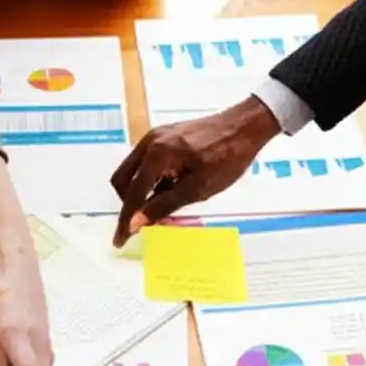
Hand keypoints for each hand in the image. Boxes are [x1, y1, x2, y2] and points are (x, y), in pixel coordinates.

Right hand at [110, 96, 279, 246]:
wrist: (245, 126)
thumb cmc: (227, 157)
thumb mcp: (198, 189)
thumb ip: (163, 205)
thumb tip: (136, 222)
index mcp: (156, 155)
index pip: (132, 194)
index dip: (126, 220)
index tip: (120, 240)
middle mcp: (149, 143)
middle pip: (123, 180)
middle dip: (129, 203)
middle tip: (143, 222)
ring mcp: (156, 137)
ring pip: (133, 170)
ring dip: (140, 191)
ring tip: (162, 206)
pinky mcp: (164, 136)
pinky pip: (146, 162)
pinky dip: (150, 179)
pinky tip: (170, 189)